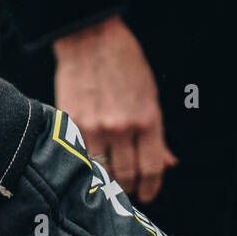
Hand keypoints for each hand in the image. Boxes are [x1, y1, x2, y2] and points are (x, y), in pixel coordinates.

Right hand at [53, 16, 176, 203]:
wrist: (89, 40)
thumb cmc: (124, 63)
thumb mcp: (150, 96)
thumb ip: (157, 133)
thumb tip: (168, 161)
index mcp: (148, 119)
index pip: (152, 167)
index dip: (151, 187)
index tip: (148, 196)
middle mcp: (121, 127)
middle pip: (125, 174)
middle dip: (127, 188)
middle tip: (125, 191)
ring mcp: (92, 126)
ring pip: (98, 168)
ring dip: (102, 178)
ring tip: (104, 180)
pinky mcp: (68, 122)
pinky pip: (77, 152)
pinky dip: (82, 161)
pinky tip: (84, 163)